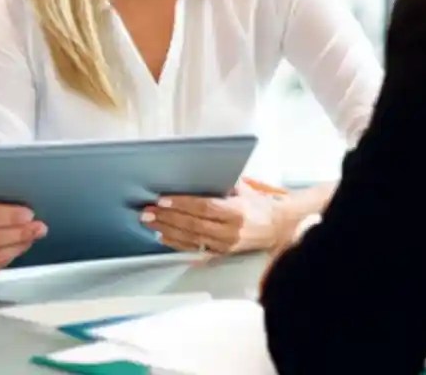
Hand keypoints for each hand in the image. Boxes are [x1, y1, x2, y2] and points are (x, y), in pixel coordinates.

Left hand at [142, 181, 290, 254]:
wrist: (278, 228)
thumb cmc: (259, 204)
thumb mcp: (244, 188)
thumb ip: (223, 182)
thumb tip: (195, 173)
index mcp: (237, 211)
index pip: (204, 207)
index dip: (182, 204)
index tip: (163, 200)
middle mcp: (230, 230)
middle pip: (193, 224)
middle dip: (167, 218)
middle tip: (147, 211)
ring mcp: (225, 244)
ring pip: (191, 238)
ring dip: (167, 230)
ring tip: (150, 222)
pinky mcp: (222, 253)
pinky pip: (195, 249)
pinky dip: (176, 243)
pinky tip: (162, 237)